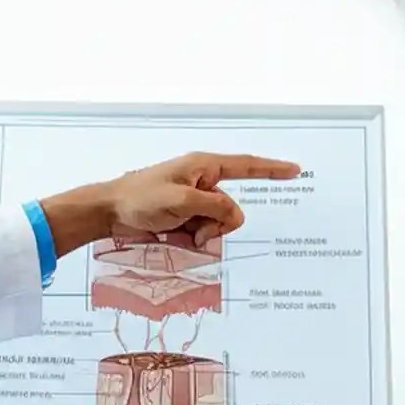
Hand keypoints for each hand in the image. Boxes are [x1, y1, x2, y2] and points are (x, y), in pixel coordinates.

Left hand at [105, 151, 300, 245]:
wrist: (110, 212)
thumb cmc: (141, 198)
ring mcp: (193, 202)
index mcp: (203, 167)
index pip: (246, 166)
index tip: (294, 170)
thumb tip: (233, 216)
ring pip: (217, 224)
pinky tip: (175, 239)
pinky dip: (193, 238)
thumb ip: (214, 207)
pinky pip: (202, 231)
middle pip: (231, 208)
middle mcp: (201, 182)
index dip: (271, 169)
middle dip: (218, 224)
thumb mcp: (182, 200)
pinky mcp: (184, 217)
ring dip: (203, 234)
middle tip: (194, 230)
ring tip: (180, 234)